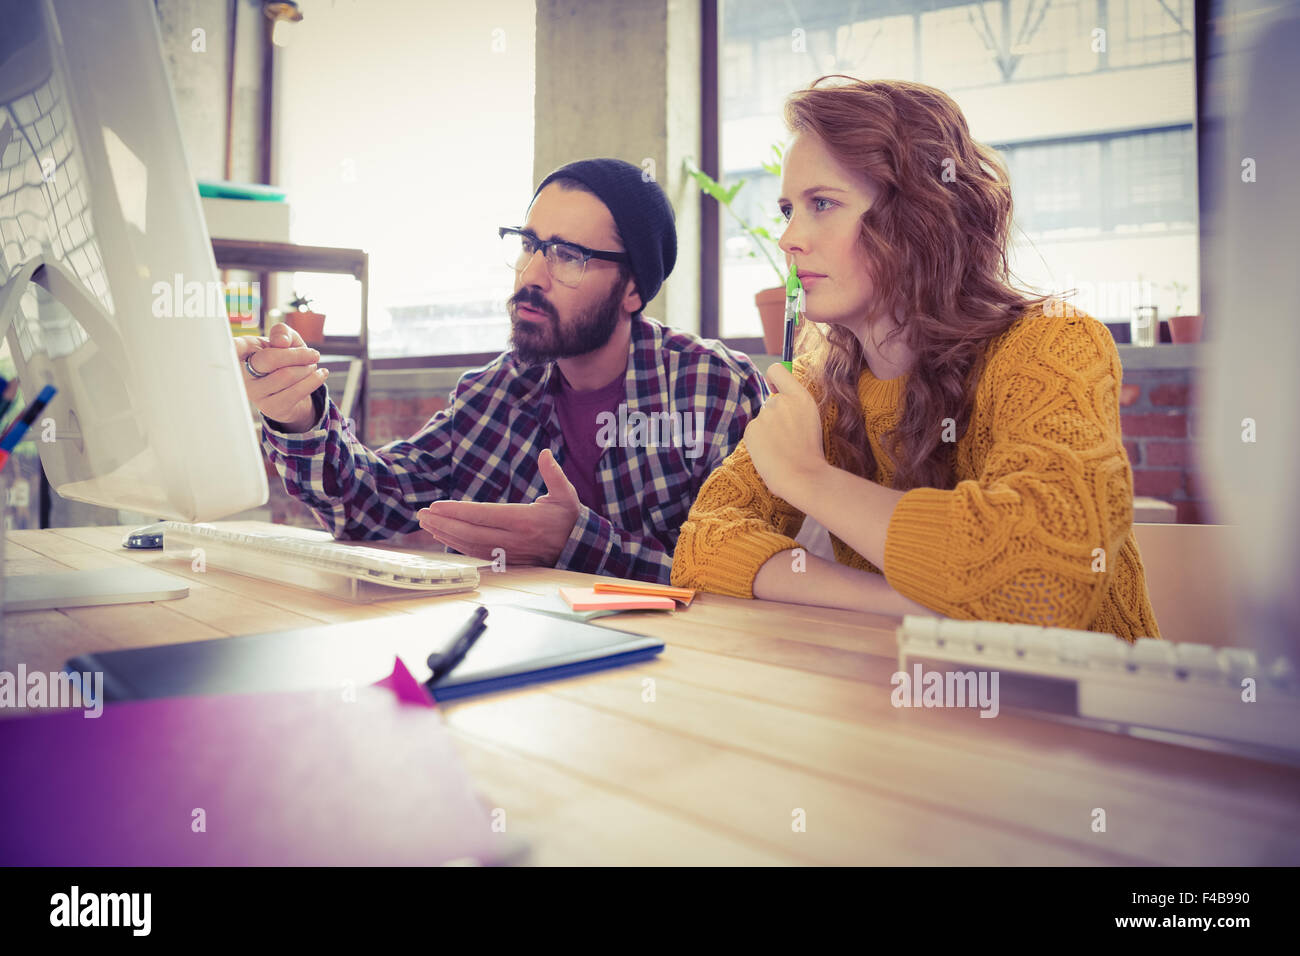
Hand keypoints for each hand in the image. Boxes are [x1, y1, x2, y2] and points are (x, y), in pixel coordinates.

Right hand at [235, 322, 326, 427]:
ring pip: (286, 375)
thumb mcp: (285, 340)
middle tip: (313, 354)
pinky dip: (314, 380)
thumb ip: (282, 332)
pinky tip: (321, 374)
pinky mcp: (270, 407)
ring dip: (307, 368)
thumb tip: (281, 342)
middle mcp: (243, 373)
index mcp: (243, 351)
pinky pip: (296, 391)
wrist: (291, 388)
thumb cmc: (284, 358)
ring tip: (311, 366)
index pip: (233, 347)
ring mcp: (255, 393)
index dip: (231, 346)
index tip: (231, 345)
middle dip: (298, 355)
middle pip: (270, 358)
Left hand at [417, 449, 581, 564]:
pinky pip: (477, 554)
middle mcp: (514, 539)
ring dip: (446, 536)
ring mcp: (509, 552)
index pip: (483, 515)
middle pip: (471, 533)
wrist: (579, 548)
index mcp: (524, 520)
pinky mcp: (508, 560)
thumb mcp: (566, 494)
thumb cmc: (569, 518)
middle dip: (444, 524)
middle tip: (421, 515)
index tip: (437, 506)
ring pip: (471, 546)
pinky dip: (458, 546)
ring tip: (427, 525)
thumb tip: (546, 454)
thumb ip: (554, 474)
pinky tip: (445, 537)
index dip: (457, 512)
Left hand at [743, 362, 827, 507]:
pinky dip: (759, 443)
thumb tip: (774, 395)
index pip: (776, 370)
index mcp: (801, 397)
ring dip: (767, 432)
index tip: (772, 386)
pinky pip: (753, 433)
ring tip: (781, 449)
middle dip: (775, 417)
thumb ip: (794, 405)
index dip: (772, 377)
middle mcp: (782, 401)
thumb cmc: (809, 453)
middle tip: (787, 438)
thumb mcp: (810, 420)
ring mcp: (766, 414)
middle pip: (770, 402)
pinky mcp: (752, 428)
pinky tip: (771, 453)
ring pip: (762, 420)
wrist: (803, 476)